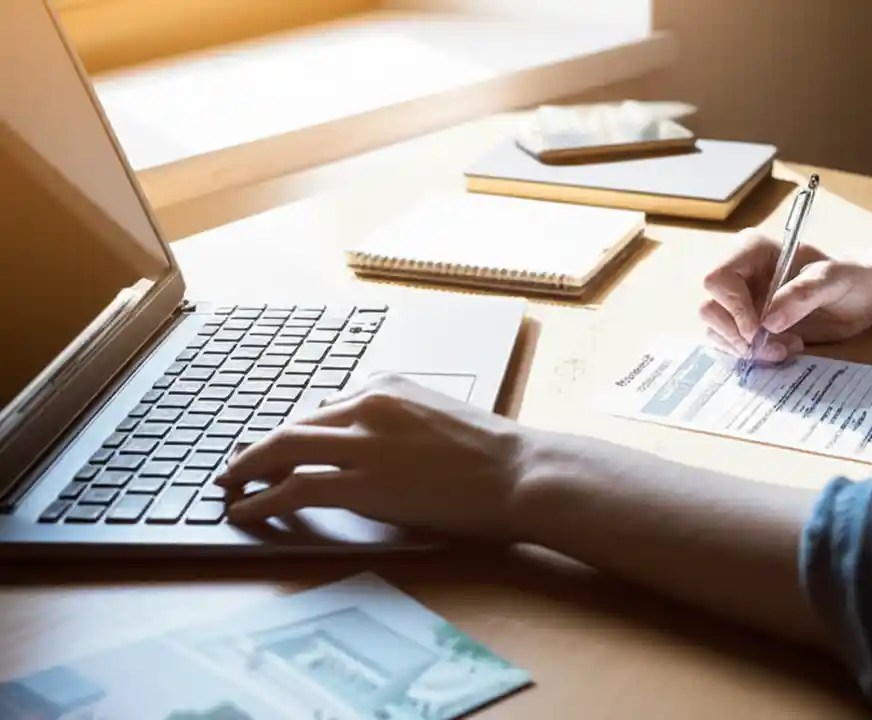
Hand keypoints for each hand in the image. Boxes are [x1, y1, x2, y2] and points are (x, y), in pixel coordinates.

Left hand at [215, 373, 525, 540]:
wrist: (521, 473)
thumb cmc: (498, 457)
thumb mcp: (443, 421)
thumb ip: (403, 428)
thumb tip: (378, 456)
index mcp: (389, 386)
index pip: (326, 410)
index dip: (296, 435)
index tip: (280, 450)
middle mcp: (368, 405)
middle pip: (295, 425)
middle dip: (259, 448)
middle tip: (236, 467)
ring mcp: (362, 442)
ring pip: (283, 449)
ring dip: (247, 469)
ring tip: (229, 488)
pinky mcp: (360, 482)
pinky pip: (293, 487)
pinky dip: (260, 500)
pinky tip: (243, 511)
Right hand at [700, 230, 871, 361]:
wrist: (858, 297)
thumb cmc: (847, 277)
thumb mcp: (832, 279)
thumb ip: (802, 293)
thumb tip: (768, 321)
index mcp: (751, 251)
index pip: (717, 279)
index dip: (732, 308)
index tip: (757, 330)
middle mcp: (737, 274)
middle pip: (709, 308)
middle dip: (737, 335)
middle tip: (771, 348)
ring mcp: (738, 301)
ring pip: (715, 330)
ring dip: (746, 348)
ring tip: (784, 349)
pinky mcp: (745, 324)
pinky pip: (730, 344)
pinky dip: (753, 354)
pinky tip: (781, 350)